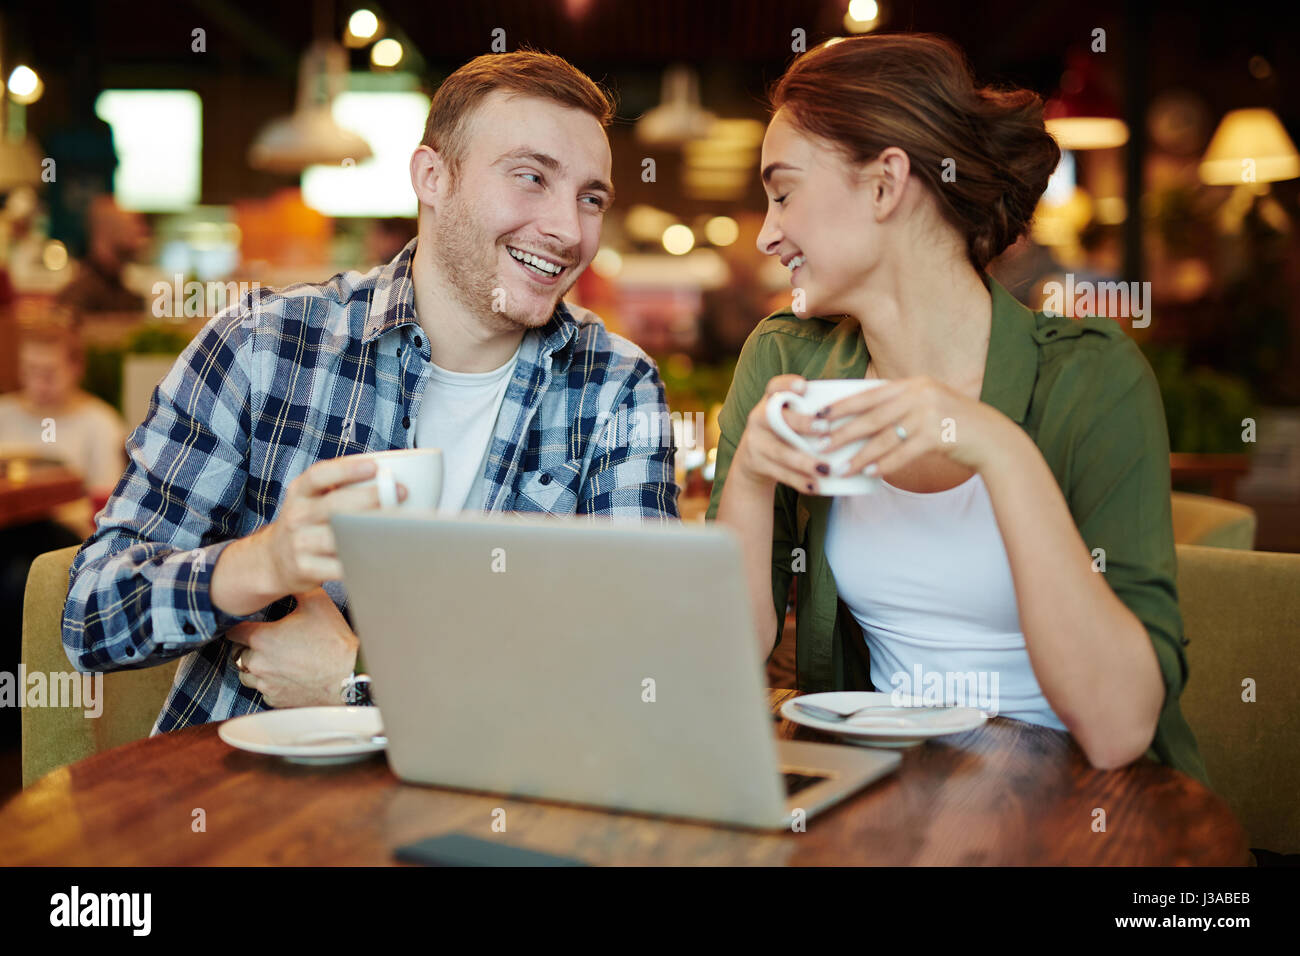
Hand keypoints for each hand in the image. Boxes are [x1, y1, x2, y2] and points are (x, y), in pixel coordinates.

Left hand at [227, 588, 358, 707]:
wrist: (349, 678)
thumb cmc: (334, 643)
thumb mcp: (317, 605)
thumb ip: (298, 588)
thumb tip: (292, 577)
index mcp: (262, 639)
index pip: (232, 631)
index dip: (240, 626)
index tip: (248, 625)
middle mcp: (258, 663)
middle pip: (237, 654)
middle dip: (249, 647)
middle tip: (268, 642)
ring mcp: (266, 684)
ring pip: (247, 675)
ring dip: (256, 667)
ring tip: (275, 660)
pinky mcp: (275, 699)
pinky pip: (264, 691)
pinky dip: (271, 684)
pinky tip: (287, 675)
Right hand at [259, 455, 405, 594]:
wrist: (273, 560)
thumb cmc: (306, 525)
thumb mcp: (310, 500)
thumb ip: (339, 489)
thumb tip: (389, 478)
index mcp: (299, 493)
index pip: (318, 476)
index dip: (346, 469)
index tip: (373, 466)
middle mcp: (297, 516)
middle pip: (334, 505)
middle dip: (370, 497)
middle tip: (400, 493)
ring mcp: (299, 543)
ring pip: (336, 537)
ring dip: (369, 530)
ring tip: (396, 525)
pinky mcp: (305, 569)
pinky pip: (337, 566)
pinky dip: (360, 562)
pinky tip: (381, 556)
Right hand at [733, 374, 830, 494]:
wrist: (753, 458)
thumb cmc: (786, 431)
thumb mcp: (790, 416)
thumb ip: (811, 411)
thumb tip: (857, 406)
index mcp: (770, 401)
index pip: (774, 386)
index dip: (787, 384)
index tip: (803, 387)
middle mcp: (759, 418)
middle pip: (776, 418)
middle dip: (801, 423)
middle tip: (825, 428)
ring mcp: (755, 442)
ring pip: (780, 452)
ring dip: (804, 461)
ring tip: (826, 469)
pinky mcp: (757, 464)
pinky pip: (780, 473)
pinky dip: (799, 481)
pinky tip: (816, 486)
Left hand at [818, 376, 1012, 476]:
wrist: (992, 439)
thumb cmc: (955, 424)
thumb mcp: (929, 404)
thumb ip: (901, 405)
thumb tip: (865, 417)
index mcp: (913, 384)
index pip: (869, 394)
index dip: (842, 405)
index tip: (819, 415)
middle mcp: (919, 394)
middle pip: (871, 416)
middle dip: (842, 432)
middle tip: (819, 444)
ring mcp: (929, 414)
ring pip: (884, 438)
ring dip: (859, 455)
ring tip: (840, 468)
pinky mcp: (937, 435)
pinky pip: (903, 453)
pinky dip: (885, 464)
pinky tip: (870, 473)